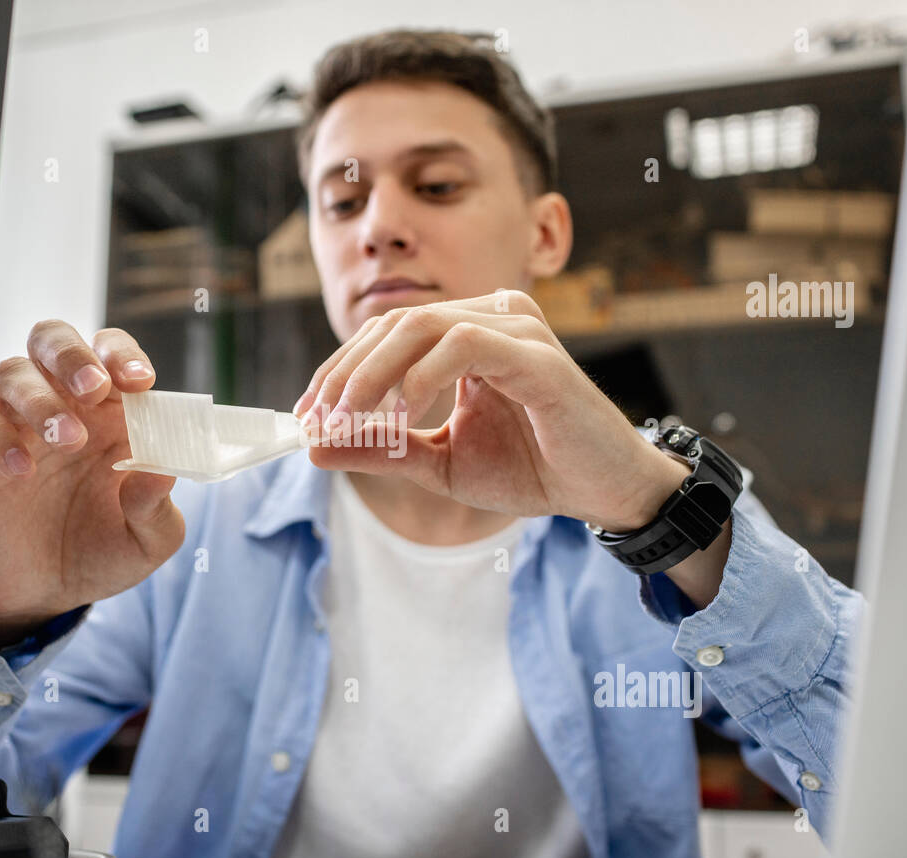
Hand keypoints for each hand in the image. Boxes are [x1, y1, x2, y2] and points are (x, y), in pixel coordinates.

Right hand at [0, 321, 184, 642]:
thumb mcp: (148, 541)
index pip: (112, 355)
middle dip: (73, 355)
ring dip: (41, 399)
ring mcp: (17, 424)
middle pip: (54, 340)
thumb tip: (161, 471)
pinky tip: (21, 469)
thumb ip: (157, 507)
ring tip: (67, 440)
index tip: (139, 381)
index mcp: (112, 412)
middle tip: (92, 388)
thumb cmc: (101, 552)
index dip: (122, 356)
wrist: (45, 595)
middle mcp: (63, 406)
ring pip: (13, 372)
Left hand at [293, 290, 690, 531]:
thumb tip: (313, 447)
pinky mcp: (536, 354)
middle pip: (393, 323)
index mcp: (469, 333)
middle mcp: (492, 316)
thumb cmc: (532, 469)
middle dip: (344, 373)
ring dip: (372, 374)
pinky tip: (400, 414)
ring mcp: (516, 328)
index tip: (306, 416)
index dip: (338, 370)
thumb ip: (381, 450)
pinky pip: (464, 346)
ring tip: (349, 419)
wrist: (600, 492)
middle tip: (317, 420)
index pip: (386, 333)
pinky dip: (421, 378)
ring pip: (420, 326)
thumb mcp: (440, 462)